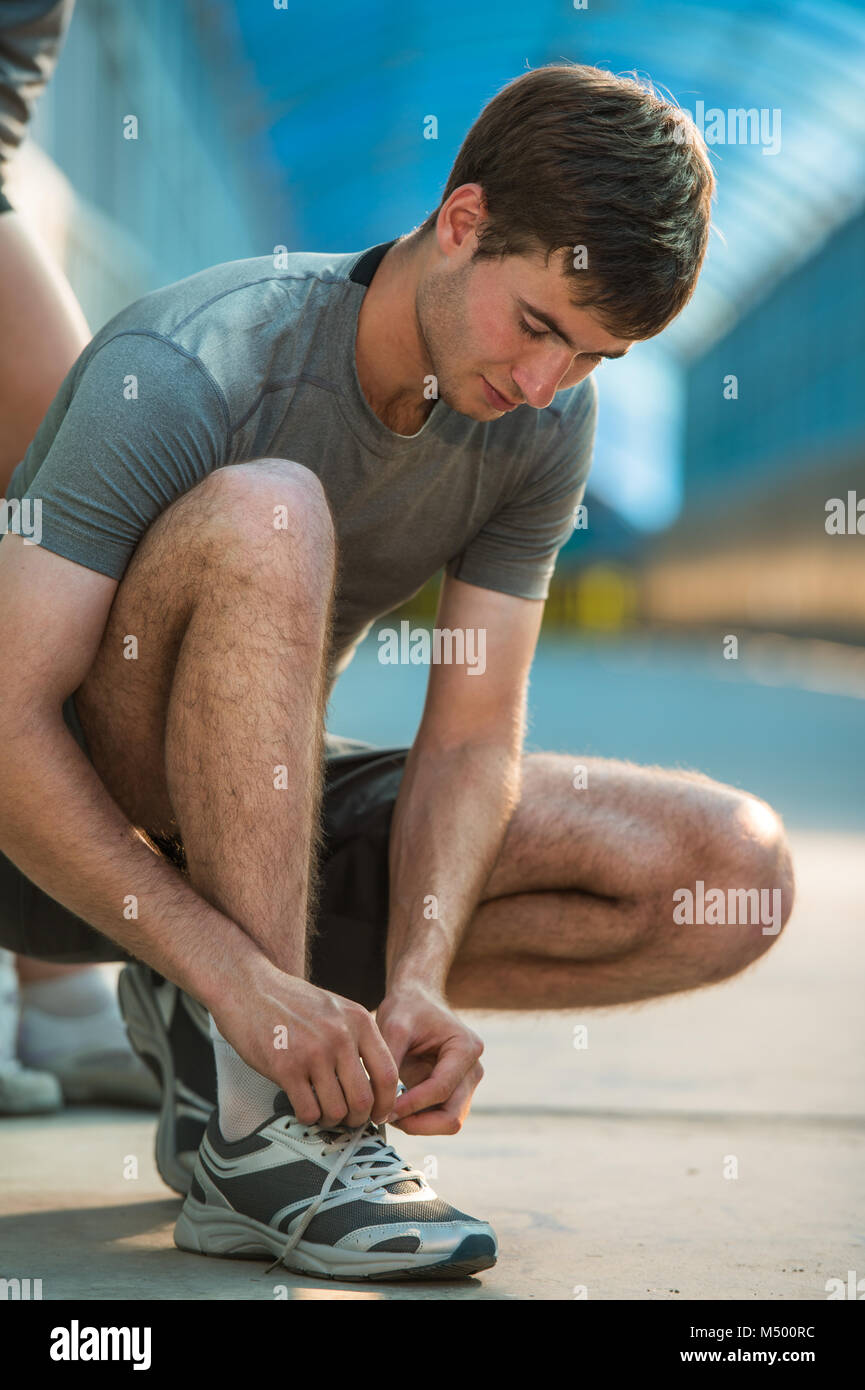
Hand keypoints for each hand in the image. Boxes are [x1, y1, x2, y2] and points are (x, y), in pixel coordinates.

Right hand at [211, 956, 398, 1128]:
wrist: (249, 987)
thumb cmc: (290, 1001)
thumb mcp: (336, 1009)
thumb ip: (356, 1039)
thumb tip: (375, 1082)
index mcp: (358, 1021)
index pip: (387, 1074)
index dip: (386, 1103)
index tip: (379, 1115)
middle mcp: (340, 1037)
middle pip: (363, 1099)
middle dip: (356, 1118)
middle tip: (347, 1119)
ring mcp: (313, 1053)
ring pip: (336, 1110)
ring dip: (330, 1120)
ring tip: (322, 1111)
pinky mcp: (286, 1068)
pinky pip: (308, 1111)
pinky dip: (308, 1117)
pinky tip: (302, 1105)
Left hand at [374, 983, 484, 1134]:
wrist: (417, 999)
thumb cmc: (407, 1008)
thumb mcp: (393, 1028)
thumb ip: (389, 1064)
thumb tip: (382, 1105)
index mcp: (465, 1048)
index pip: (441, 1089)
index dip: (412, 1105)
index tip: (384, 1110)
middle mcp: (472, 1069)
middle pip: (453, 1116)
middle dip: (419, 1123)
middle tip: (387, 1117)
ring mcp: (466, 1083)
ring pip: (447, 1122)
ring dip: (419, 1124)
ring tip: (389, 1112)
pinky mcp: (454, 1092)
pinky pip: (439, 1116)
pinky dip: (419, 1120)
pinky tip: (396, 1108)